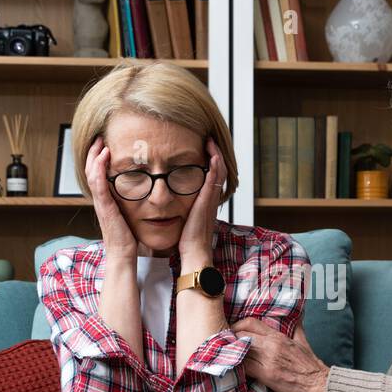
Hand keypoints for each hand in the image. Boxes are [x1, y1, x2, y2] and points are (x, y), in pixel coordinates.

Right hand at [86, 136, 137, 260]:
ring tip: (100, 143)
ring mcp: (101, 203)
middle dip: (94, 153)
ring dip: (95, 156)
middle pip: (90, 170)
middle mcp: (100, 200)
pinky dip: (99, 169)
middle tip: (99, 138)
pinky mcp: (105, 207)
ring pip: (92, 174)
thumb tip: (141, 191)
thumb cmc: (128, 237)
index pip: (97, 174)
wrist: (123, 254)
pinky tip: (103, 157)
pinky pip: (99, 185)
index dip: (98, 159)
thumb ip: (130, 202)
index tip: (104, 144)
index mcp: (106, 200)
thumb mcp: (128, 214)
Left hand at [178, 137, 225, 268]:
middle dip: (216, 153)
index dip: (211, 161)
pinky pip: (214, 181)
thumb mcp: (186, 219)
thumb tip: (171, 201)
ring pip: (219, 173)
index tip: (205, 148)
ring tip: (211, 142)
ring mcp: (211, 200)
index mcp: (206, 201)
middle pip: (220, 170)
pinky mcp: (207, 203)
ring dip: (216, 155)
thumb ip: (183, 209)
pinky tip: (212, 156)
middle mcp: (211, 198)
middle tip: (210, 139)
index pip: (212, 176)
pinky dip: (215, 167)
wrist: (194, 252)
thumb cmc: (188, 239)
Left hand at [233, 318, 328, 391]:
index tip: (232, 333)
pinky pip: (244, 366)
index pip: (250, 322)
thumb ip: (296, 328)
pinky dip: (236, 366)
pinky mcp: (267, 374)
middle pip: (241, 334)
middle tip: (224, 346)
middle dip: (229, 339)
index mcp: (278, 336)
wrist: (320, 385)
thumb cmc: (311, 366)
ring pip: (240, 349)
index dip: (237, 326)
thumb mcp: (303, 342)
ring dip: (230, 353)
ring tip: (225, 357)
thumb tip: (297, 317)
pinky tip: (233, 369)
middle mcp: (271, 345)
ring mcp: (268, 359)